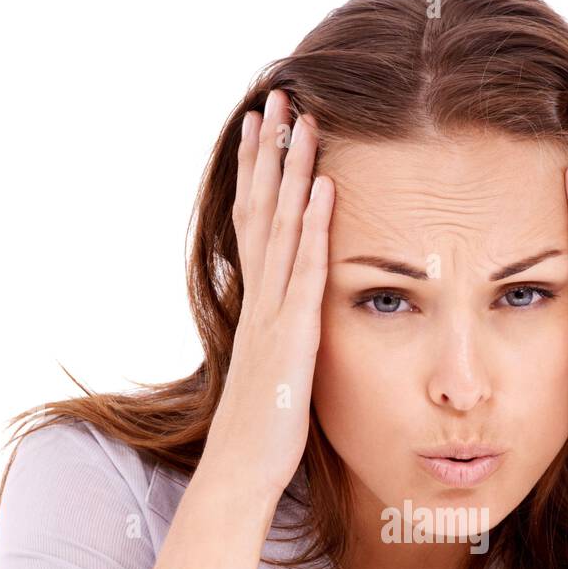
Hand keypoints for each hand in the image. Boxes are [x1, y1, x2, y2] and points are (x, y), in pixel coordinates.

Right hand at [204, 88, 333, 498]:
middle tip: (276, 98)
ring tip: (299, 120)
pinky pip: (304, 271)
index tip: (264, 128)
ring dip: (291, 172)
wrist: (241, 470)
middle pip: (261, 210)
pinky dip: (314, 227)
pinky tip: (326, 188)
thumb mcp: (274, 373)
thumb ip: (282, 339)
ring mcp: (272, 314)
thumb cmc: (261, 432)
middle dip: (269, 153)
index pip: (255, 224)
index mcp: (257, 305)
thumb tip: (294, 323)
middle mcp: (259, 299)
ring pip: (280, 228)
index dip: (259, 174)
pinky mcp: (292, 336)